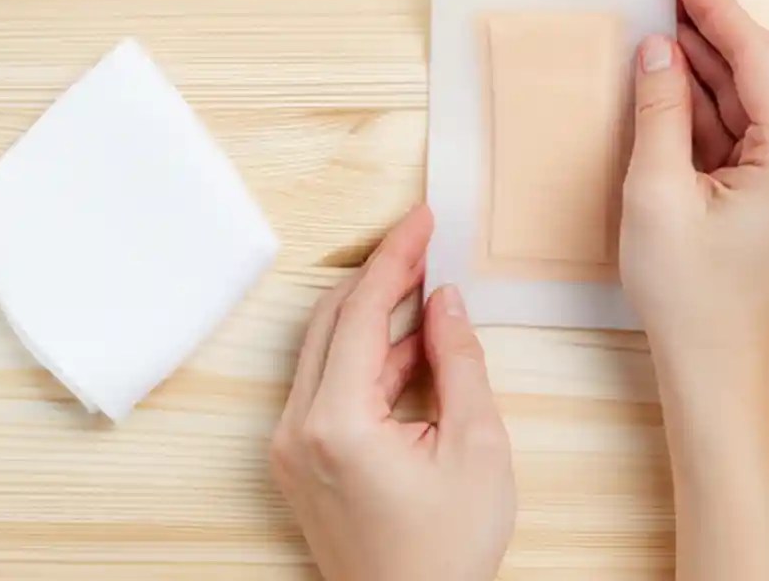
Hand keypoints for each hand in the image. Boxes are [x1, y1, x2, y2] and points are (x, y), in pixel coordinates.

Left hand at [270, 205, 515, 580]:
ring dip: (373, 317)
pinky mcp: (300, 461)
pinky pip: (327, 386)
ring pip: (326, 350)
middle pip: (332, 320)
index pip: (362, 313)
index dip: (396, 257)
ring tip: (427, 294)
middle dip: (378, 276)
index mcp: (339, 424)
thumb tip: (446, 303)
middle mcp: (298, 430)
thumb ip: (460, 363)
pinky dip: (365, 360)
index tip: (422, 221)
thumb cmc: (447, 551)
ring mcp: (292, 448)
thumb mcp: (476, 447)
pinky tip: (410, 351)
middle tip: (423, 244)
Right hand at [619, 0, 768, 580]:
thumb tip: (660, 51)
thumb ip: (660, 112)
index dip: (711, 1)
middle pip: (761, 72)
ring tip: (659, 25)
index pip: (756, 55)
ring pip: (754, 101)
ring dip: (708, 67)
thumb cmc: (688, 300)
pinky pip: (750, 134)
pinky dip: (713, 109)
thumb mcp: (656, 195)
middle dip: (709, 27)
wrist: (716, 372)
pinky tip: (677, 81)